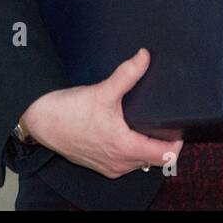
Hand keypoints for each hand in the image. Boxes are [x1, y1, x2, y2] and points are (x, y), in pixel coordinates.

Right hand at [20, 48, 182, 178]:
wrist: (41, 121)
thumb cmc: (69, 111)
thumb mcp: (103, 91)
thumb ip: (128, 74)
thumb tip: (145, 57)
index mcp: (124, 147)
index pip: (165, 155)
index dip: (177, 142)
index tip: (180, 126)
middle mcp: (119, 162)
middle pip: (155, 159)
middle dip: (164, 143)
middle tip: (168, 122)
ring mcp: (110, 166)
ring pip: (141, 162)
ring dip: (148, 147)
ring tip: (152, 126)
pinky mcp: (100, 164)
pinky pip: (126, 162)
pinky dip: (133, 151)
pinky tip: (131, 133)